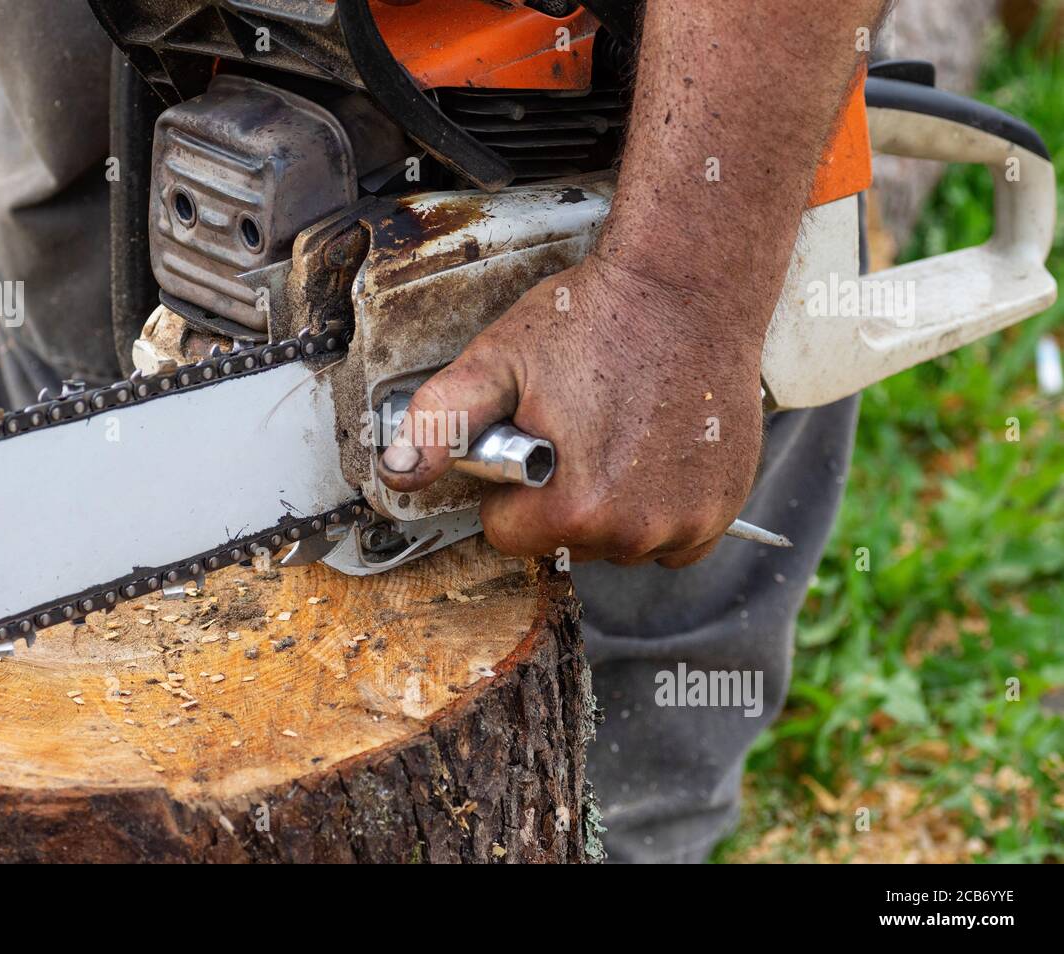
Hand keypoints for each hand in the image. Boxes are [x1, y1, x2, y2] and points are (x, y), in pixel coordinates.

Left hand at [376, 260, 767, 566]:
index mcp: (577, 507)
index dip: (509, 488)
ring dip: (610, 505)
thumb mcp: (496, 362)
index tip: (532, 439)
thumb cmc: (594, 319)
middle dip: (560, 496)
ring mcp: (688, 522)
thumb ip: (439, 423)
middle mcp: (637, 530)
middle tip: (577, 427)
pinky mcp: (723, 507)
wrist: (687, 283)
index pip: (508, 535)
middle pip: (565, 542)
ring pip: (617, 543)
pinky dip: (659, 509)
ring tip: (618, 433)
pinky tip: (653, 454)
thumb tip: (397, 473)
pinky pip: (673, 539)